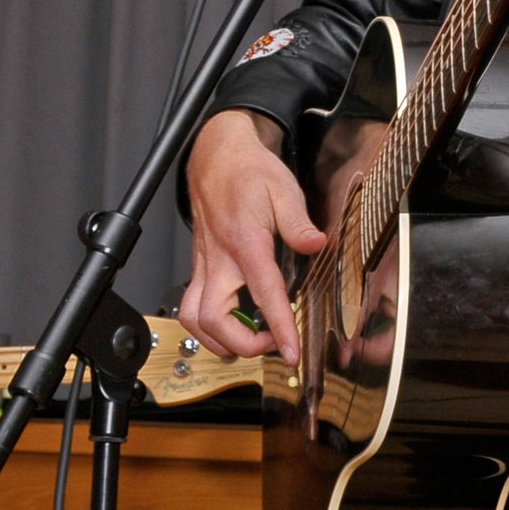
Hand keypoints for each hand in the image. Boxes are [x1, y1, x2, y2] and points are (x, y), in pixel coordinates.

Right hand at [179, 110, 327, 363]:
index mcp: (244, 242)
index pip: (263, 294)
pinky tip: (233, 322)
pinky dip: (209, 326)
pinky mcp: (199, 268)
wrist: (216, 157)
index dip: (278, 328)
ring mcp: (204, 265)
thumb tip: (316, 245)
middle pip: (213, 319)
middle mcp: (218, 260)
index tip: (290, 352)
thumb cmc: (248, 171)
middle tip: (271, 342)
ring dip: (218, 340)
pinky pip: (193, 307)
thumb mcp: (283, 188)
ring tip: (249, 339)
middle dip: (241, 343)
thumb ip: (298, 222)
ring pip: (194, 320)